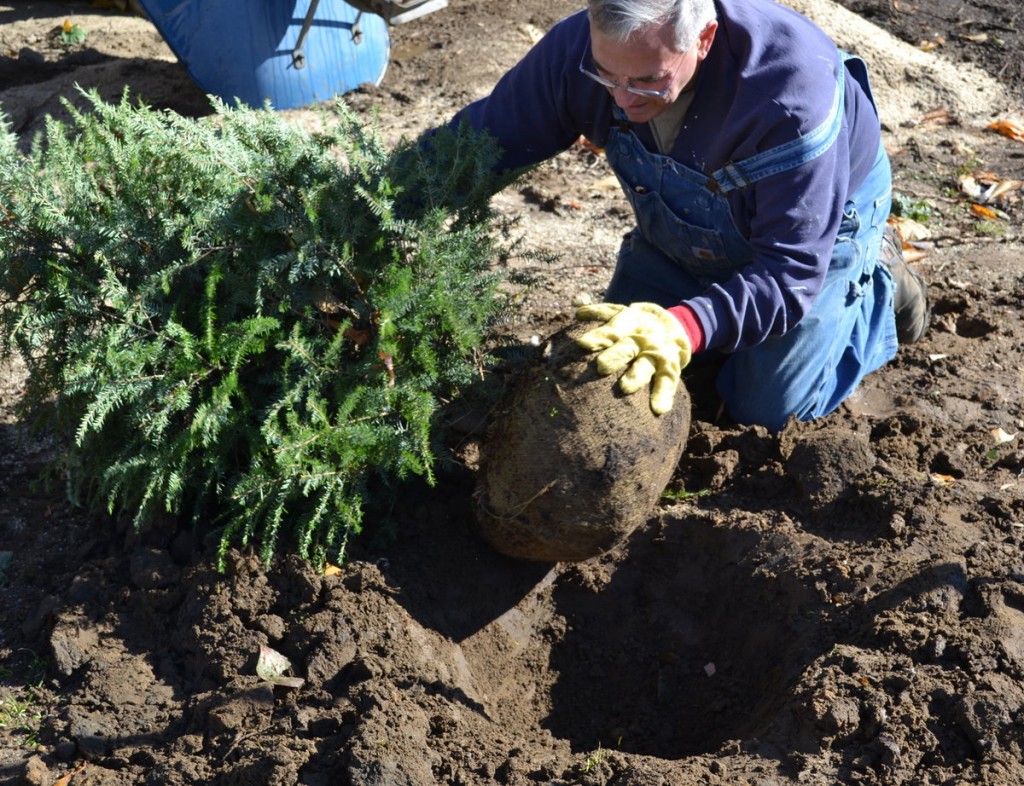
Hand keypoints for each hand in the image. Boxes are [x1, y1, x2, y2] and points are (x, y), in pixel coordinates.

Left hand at [575, 302, 691, 414]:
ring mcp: (657, 355)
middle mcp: (644, 338)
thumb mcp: (622, 312)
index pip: (614, 328)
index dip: (599, 335)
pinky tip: (659, 409)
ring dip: (637, 376)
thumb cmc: (636, 324)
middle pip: (628, 347)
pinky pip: (667, 383)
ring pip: (646, 366)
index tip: (582, 343)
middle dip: (616, 356)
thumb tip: (578, 312)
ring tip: (625, 388)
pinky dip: (664, 396)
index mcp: (631, 322)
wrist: (674, 327)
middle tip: (600, 366)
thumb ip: (600, 313)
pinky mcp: (670, 370)